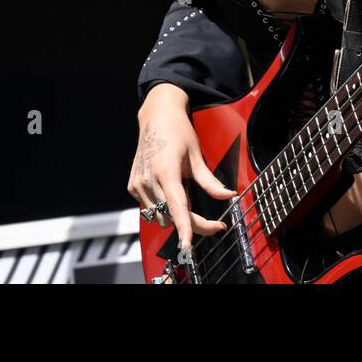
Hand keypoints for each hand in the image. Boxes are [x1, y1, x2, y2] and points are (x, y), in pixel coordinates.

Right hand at [128, 83, 236, 250]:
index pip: (177, 207)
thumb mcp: (197, 155)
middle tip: (215, 223)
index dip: (185, 228)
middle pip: (172, 216)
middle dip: (193, 224)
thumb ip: (210, 181)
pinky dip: (163, 208)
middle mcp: (149, 180)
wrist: (156, 116)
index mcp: (166, 171)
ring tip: (185, 194)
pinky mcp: (132, 187)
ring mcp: (138, 184)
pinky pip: (150, 209)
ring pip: (160, 217)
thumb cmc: (178, 132)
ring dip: (176, 216)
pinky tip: (170, 191)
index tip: (188, 245)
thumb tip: (228, 196)